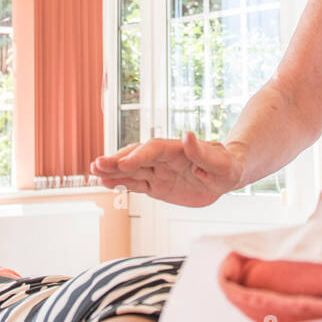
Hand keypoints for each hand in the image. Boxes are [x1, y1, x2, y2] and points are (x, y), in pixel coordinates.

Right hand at [89, 132, 245, 206]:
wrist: (225, 174)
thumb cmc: (227, 165)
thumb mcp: (221, 162)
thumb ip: (202, 152)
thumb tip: (187, 136)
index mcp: (177, 150)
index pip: (154, 149)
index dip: (139, 156)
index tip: (125, 163)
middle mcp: (163, 158)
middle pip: (136, 156)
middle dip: (117, 160)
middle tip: (97, 164)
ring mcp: (158, 171)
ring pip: (132, 170)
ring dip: (113, 171)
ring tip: (94, 172)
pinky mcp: (157, 185)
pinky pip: (136, 184)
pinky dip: (120, 184)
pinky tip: (105, 183)